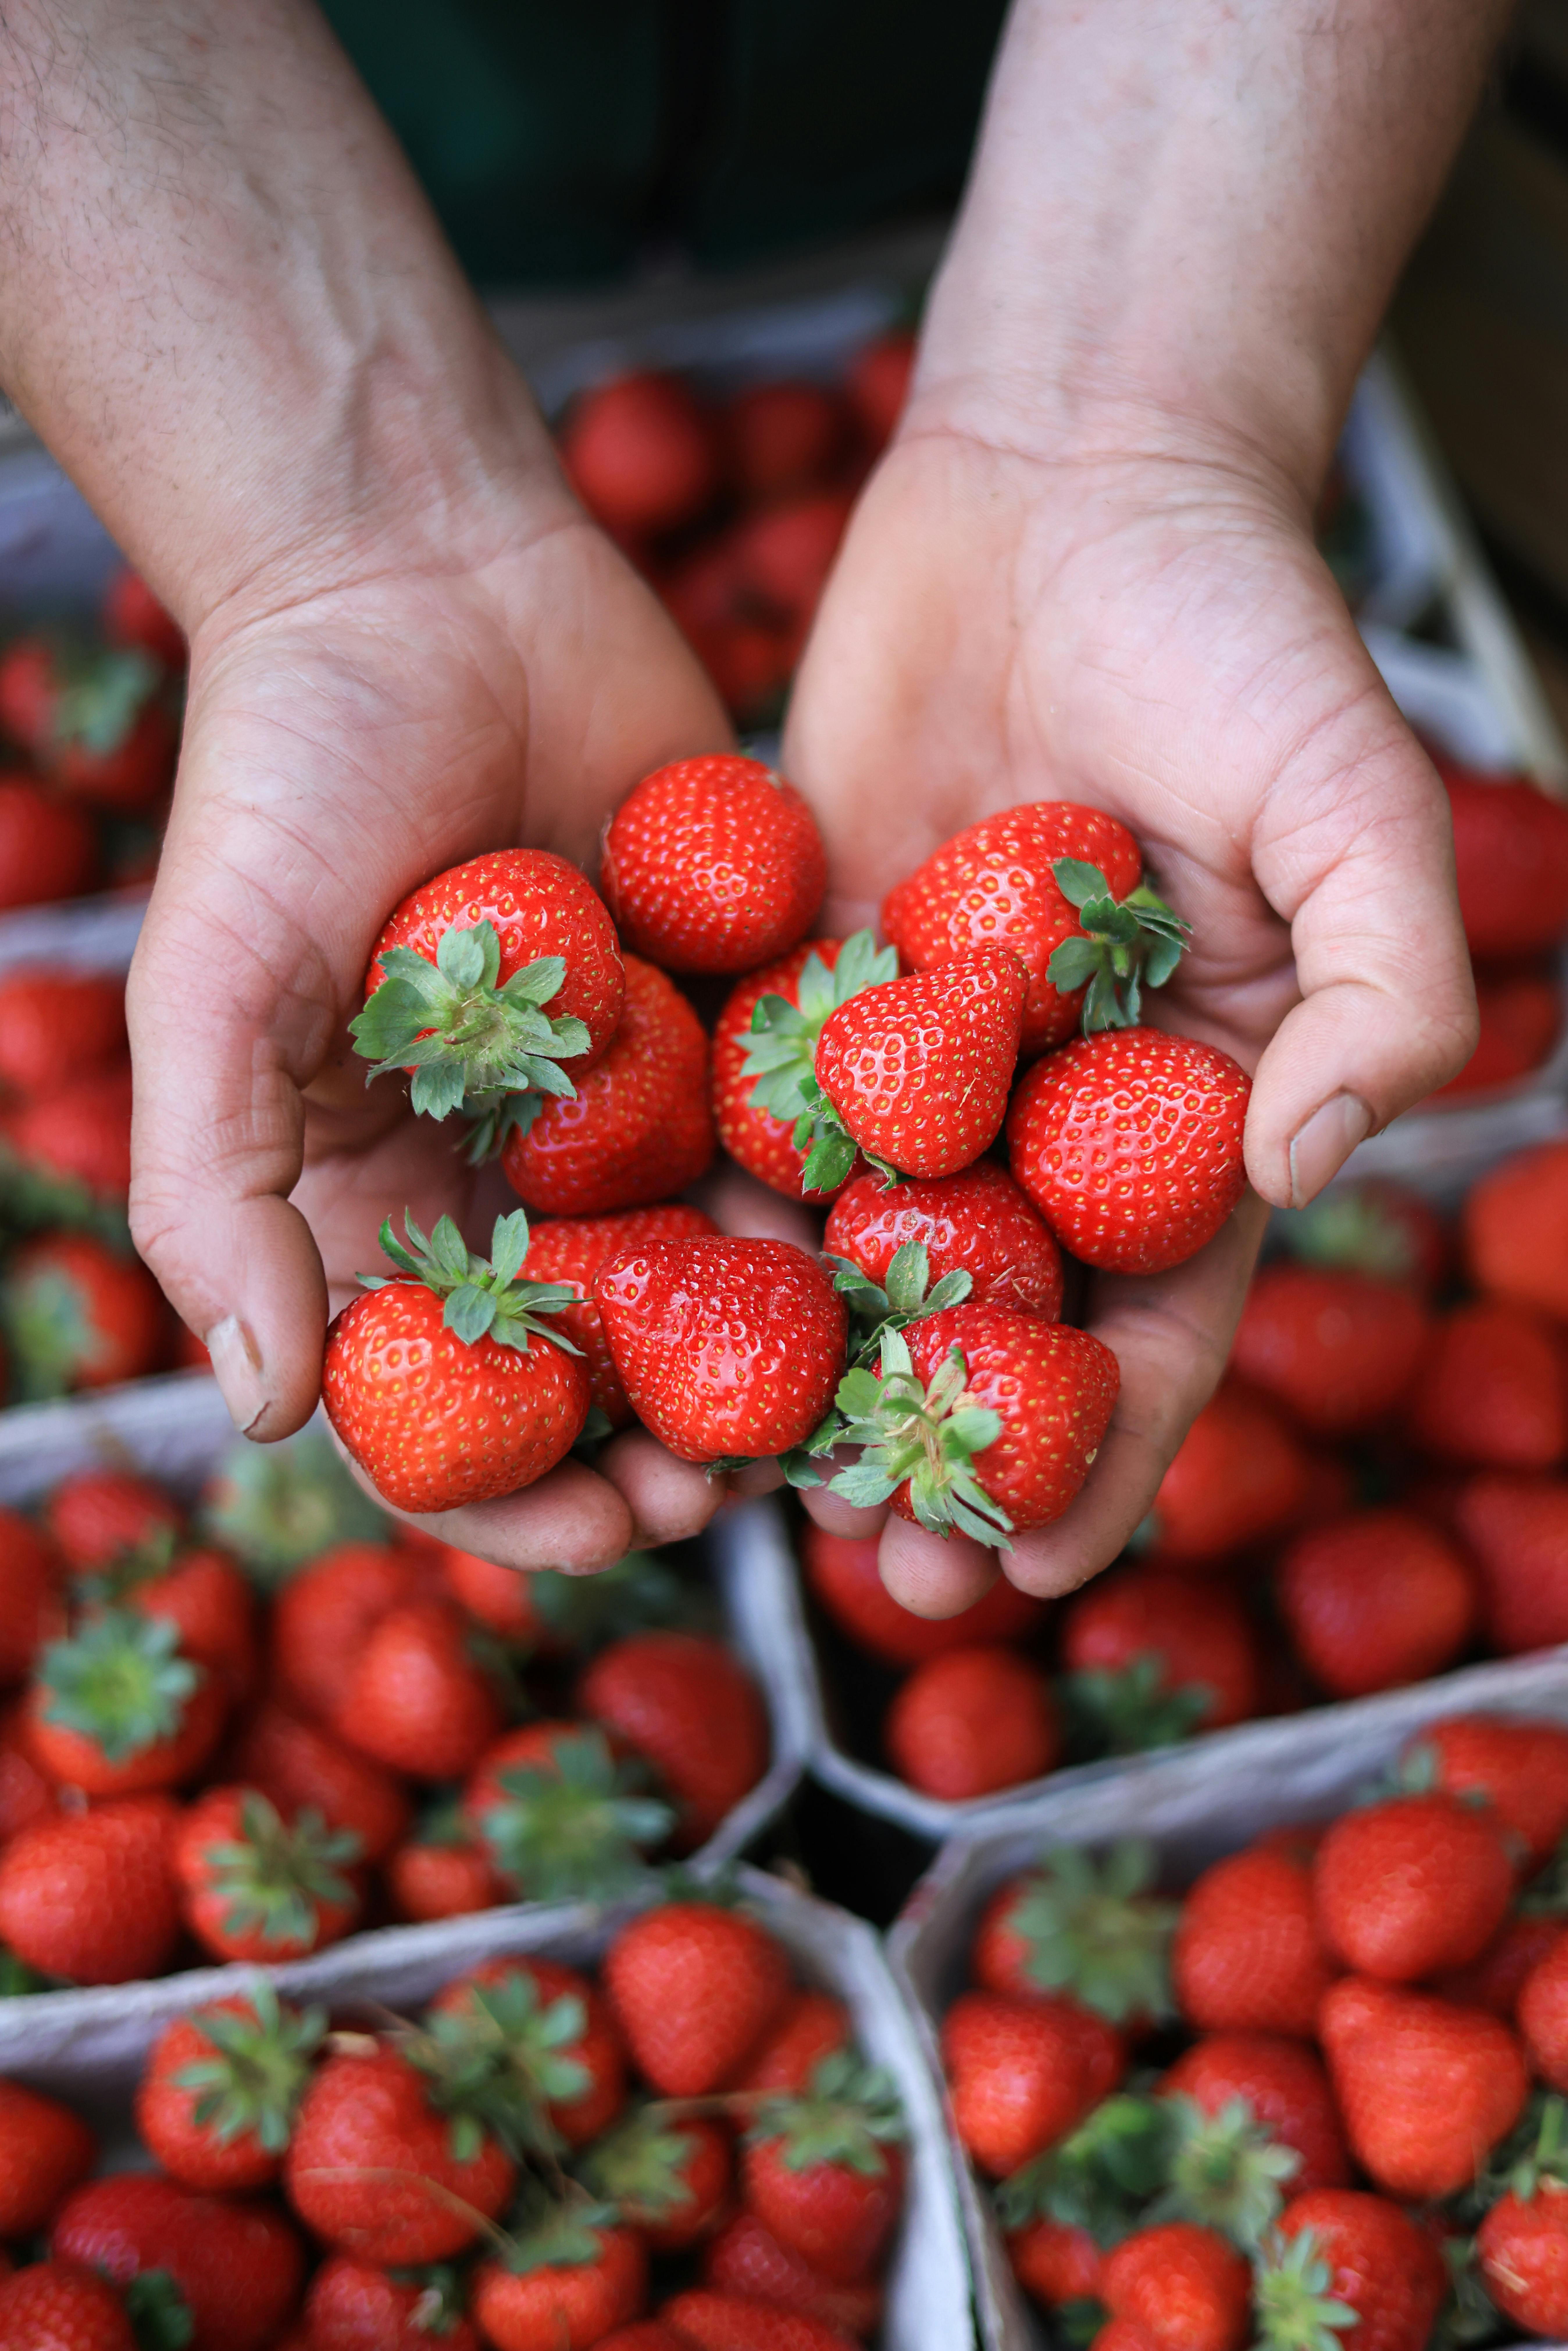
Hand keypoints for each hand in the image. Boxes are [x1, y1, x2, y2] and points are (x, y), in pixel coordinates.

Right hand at [127, 459, 772, 1570]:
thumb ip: (214, 1194)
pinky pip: (795, 1123)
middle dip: (673, 1438)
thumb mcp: (210, 988)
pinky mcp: (727, 1004)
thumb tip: (259, 1406)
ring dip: (783, 1344)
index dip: (524, 1487)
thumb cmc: (285, 777)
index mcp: (384, 1195)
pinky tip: (912, 1248)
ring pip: (718, 1263)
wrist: (424, 578)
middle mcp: (516, 1167)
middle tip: (751, 1487)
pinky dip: (845, 1191)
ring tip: (855, 1400)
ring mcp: (631, 1093)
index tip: (611, 1529)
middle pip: (603, 1356)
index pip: (450, 1400)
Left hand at [783, 404, 1475, 1613]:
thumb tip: (1312, 1162)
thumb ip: (1384, 990)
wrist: (1070, 486)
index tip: (1037, 1567)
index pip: (1155, 1318)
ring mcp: (924, 1051)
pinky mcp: (811, 976)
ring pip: (859, 1244)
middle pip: (996, 1317)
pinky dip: (716, 1208)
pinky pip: (760, 1113)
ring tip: (743, 1487)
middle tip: (878, 1574)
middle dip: (943, 1450)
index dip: (1105, 1448)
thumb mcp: (1363, 803)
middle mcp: (1051, 1103)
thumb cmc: (1245, 634)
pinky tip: (653, 1308)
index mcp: (1190, 1103)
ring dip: (806, 1366)